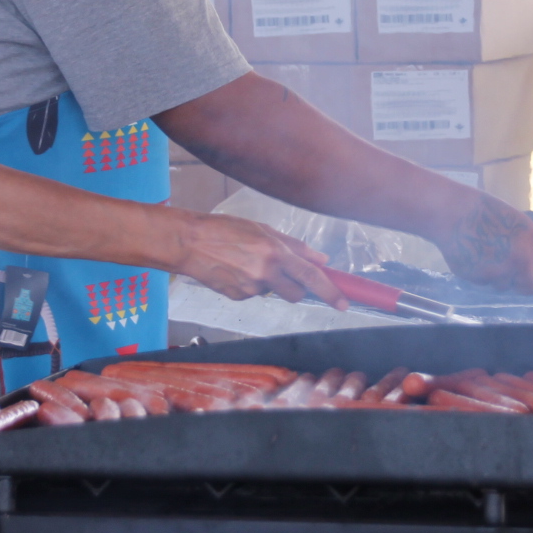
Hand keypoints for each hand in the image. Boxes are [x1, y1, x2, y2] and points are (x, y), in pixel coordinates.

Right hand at [168, 211, 349, 308]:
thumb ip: (294, 246)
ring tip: (249, 263)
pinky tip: (235, 269)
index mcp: (274, 252)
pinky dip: (250, 284)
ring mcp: (250, 288)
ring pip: (273, 292)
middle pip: (296, 293)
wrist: (188, 243)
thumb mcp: (262, 229)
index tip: (344, 303)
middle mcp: (265, 273)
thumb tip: (320, 260)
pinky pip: (254, 293)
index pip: (311, 276)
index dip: (330, 291)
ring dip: (270, 282)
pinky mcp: (237, 297)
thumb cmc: (224, 229)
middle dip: (296, 286)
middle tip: (281, 270)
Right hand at [441, 196, 532, 296]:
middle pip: (527, 288)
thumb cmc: (488, 213)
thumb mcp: (518, 223)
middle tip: (512, 276)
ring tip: (485, 253)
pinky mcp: (478, 277)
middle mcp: (519, 259)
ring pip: (503, 287)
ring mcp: (498, 270)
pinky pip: (484, 283)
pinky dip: (480, 274)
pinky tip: (473, 254)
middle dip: (521, 286)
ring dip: (498, 278)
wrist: (454, 211)